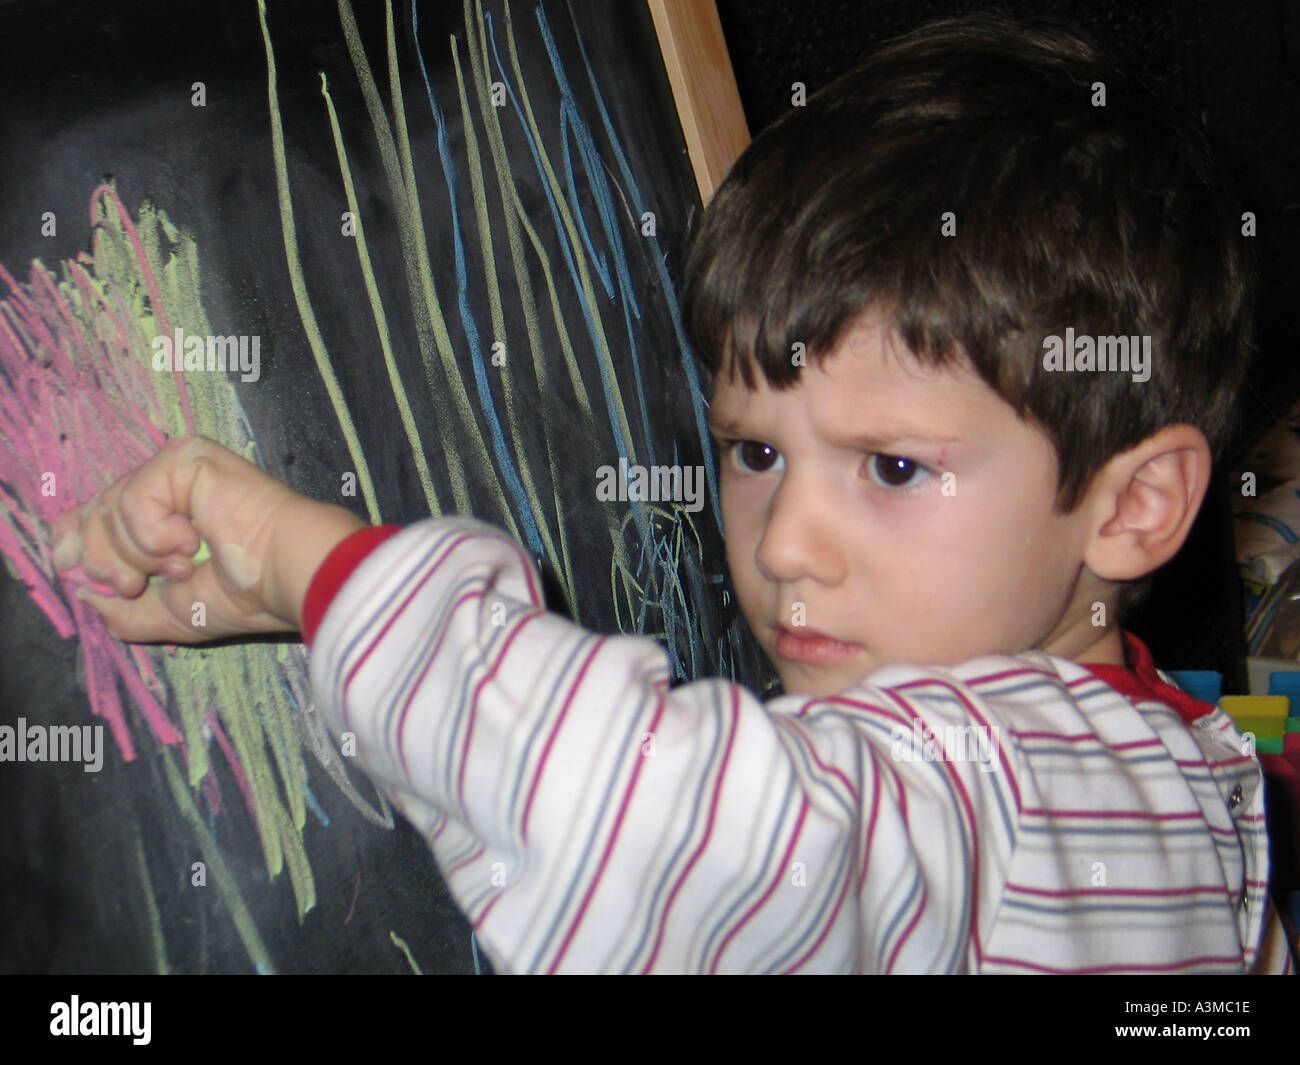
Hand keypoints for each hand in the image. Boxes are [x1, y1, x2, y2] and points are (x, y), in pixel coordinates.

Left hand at [51, 435, 365, 642]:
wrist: (285, 575)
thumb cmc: (246, 594)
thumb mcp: (170, 613)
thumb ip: (122, 608)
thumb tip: (84, 591)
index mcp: (165, 517)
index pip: (94, 515)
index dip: (75, 543)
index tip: (87, 575)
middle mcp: (167, 486)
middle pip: (92, 513)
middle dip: (104, 560)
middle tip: (139, 584)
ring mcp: (176, 469)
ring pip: (109, 509)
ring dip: (138, 553)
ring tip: (183, 565)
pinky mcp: (185, 458)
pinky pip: (134, 498)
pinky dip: (153, 533)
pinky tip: (191, 541)